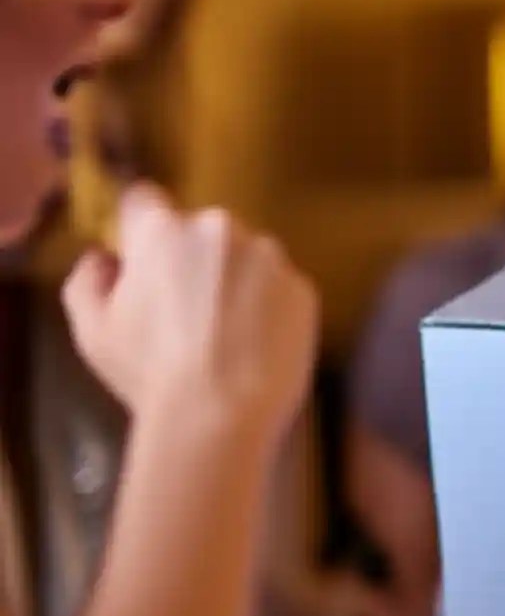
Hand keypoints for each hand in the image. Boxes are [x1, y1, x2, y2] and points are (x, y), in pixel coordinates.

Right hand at [61, 182, 319, 442]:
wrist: (220, 414)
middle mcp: (220, 228)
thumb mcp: (92, 331)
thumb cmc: (148, 374)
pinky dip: (270, 309)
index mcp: (162, 230)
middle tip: (188, 313)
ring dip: (237, 282)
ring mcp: (269, 257)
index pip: (144, 201)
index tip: (144, 261)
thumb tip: (104, 258)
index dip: (140, 230)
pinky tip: (256, 346)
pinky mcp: (304, 288)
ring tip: (227, 336)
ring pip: (247, 258)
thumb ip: (89, 280)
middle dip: (193, 261)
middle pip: (201, 232)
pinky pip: (281, 289)